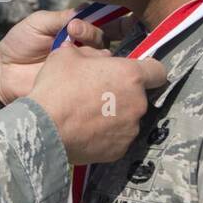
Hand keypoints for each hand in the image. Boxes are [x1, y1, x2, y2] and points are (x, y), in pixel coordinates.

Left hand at [0, 9, 108, 103]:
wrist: (3, 71)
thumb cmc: (20, 42)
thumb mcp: (39, 22)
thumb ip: (61, 17)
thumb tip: (86, 9)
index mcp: (75, 32)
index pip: (96, 23)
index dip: (94, 21)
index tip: (75, 24)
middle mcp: (83, 49)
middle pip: (102, 41)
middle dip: (91, 34)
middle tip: (72, 32)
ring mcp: (81, 69)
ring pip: (101, 61)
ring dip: (91, 53)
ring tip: (70, 51)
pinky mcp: (77, 87)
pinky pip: (91, 82)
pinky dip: (87, 74)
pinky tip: (74, 71)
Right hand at [27, 45, 168, 164]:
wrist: (44, 128)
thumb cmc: (57, 86)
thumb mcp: (66, 56)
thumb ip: (87, 53)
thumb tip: (93, 55)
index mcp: (130, 76)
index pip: (158, 71)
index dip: (148, 71)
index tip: (134, 74)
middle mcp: (138, 103)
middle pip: (139, 96)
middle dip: (123, 95)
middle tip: (99, 95)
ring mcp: (130, 129)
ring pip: (128, 119)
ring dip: (115, 115)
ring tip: (89, 116)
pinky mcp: (120, 150)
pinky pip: (117, 138)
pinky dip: (106, 135)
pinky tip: (86, 132)